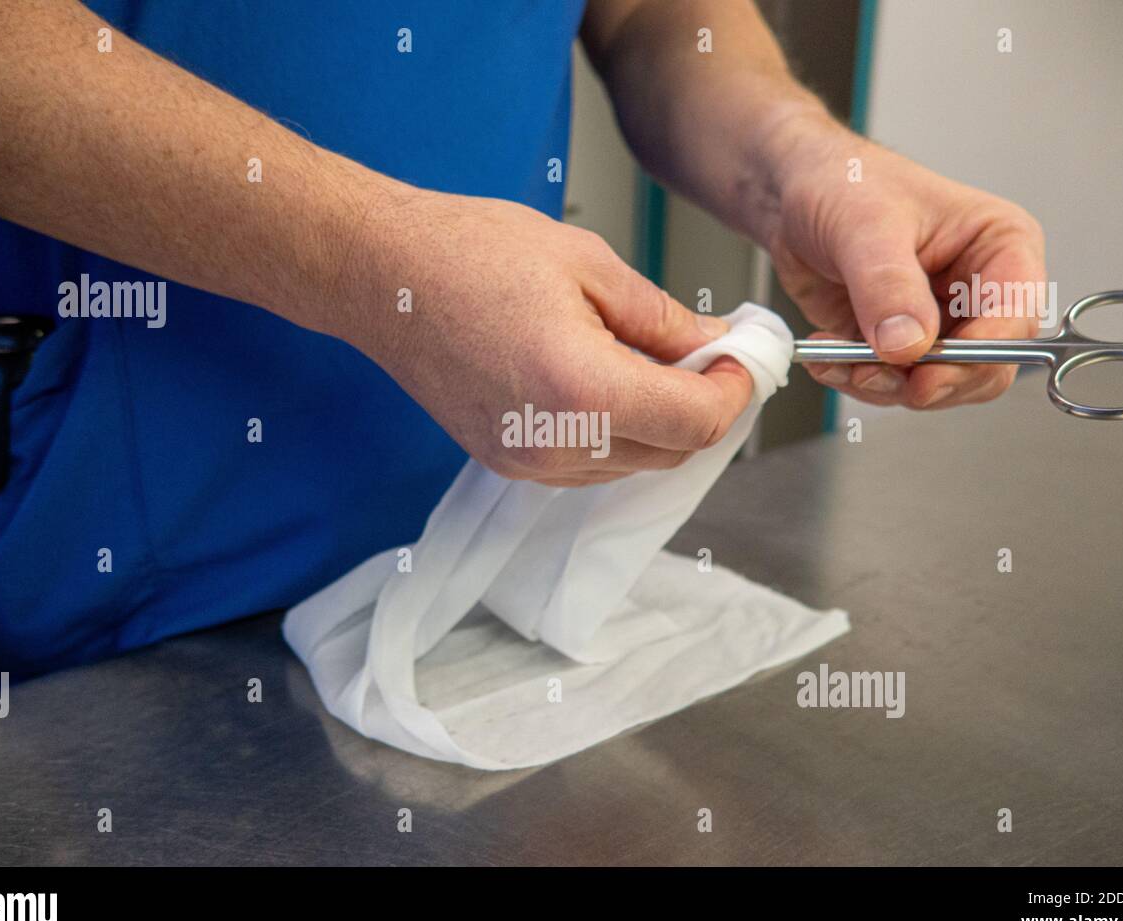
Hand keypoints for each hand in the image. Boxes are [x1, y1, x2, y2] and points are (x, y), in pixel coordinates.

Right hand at [322, 185, 752, 485]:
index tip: (742, 357)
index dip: (733, 390)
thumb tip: (713, 345)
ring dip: (661, 422)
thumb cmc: (466, 254)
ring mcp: (527, 462)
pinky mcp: (508, 462)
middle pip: (672, 452)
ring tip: (653, 359)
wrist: (381, 276)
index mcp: (581, 389)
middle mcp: (554, 443)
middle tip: (710, 352)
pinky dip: (619, 432)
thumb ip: (662, 317)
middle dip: (703, 405)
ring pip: (635, 464)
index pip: (696, 423)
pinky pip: (592, 465)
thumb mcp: (587, 264)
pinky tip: (608, 381)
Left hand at [765, 114, 1046, 408]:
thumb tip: (908, 344)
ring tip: (838, 361)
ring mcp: (940, 323)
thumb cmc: (845, 183)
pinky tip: (827, 359)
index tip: (928, 372)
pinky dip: (858, 380)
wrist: (796, 195)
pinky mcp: (901, 344)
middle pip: (984, 367)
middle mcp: (979, 291)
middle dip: (928, 381)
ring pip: (937, 385)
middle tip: (874, 375)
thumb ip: (888, 286)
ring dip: (884, 385)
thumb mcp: (866, 226)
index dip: (980, 354)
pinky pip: (893, 384)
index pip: (1016, 316)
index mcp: (1000, 247)